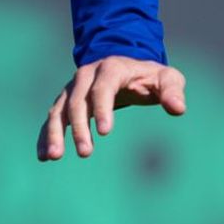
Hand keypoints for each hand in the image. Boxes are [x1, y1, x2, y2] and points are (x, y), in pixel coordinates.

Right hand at [38, 55, 186, 159]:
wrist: (128, 67)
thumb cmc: (151, 77)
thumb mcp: (168, 78)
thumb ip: (173, 91)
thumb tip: (178, 109)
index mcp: (111, 68)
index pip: (103, 88)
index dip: (103, 108)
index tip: (106, 132)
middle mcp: (86, 76)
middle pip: (77, 101)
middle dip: (80, 128)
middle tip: (85, 153)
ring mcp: (73, 88)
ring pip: (59, 110)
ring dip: (55, 133)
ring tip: (55, 156)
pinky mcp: (65, 101)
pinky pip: (53, 118)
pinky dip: (46, 135)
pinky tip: (44, 156)